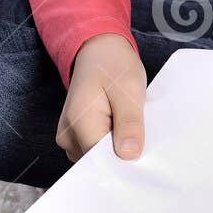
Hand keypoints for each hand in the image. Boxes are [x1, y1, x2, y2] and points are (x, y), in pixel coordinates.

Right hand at [57, 33, 146, 161]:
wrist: (97, 50)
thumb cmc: (114, 65)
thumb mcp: (130, 90)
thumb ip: (129, 123)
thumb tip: (128, 156)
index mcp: (79, 123)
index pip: (102, 162)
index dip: (124, 162)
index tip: (145, 158)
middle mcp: (67, 135)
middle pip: (98, 162)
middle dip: (121, 155)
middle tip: (143, 139)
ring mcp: (68, 137)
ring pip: (97, 157)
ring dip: (116, 148)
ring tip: (131, 129)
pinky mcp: (74, 135)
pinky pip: (94, 149)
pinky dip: (110, 143)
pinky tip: (122, 129)